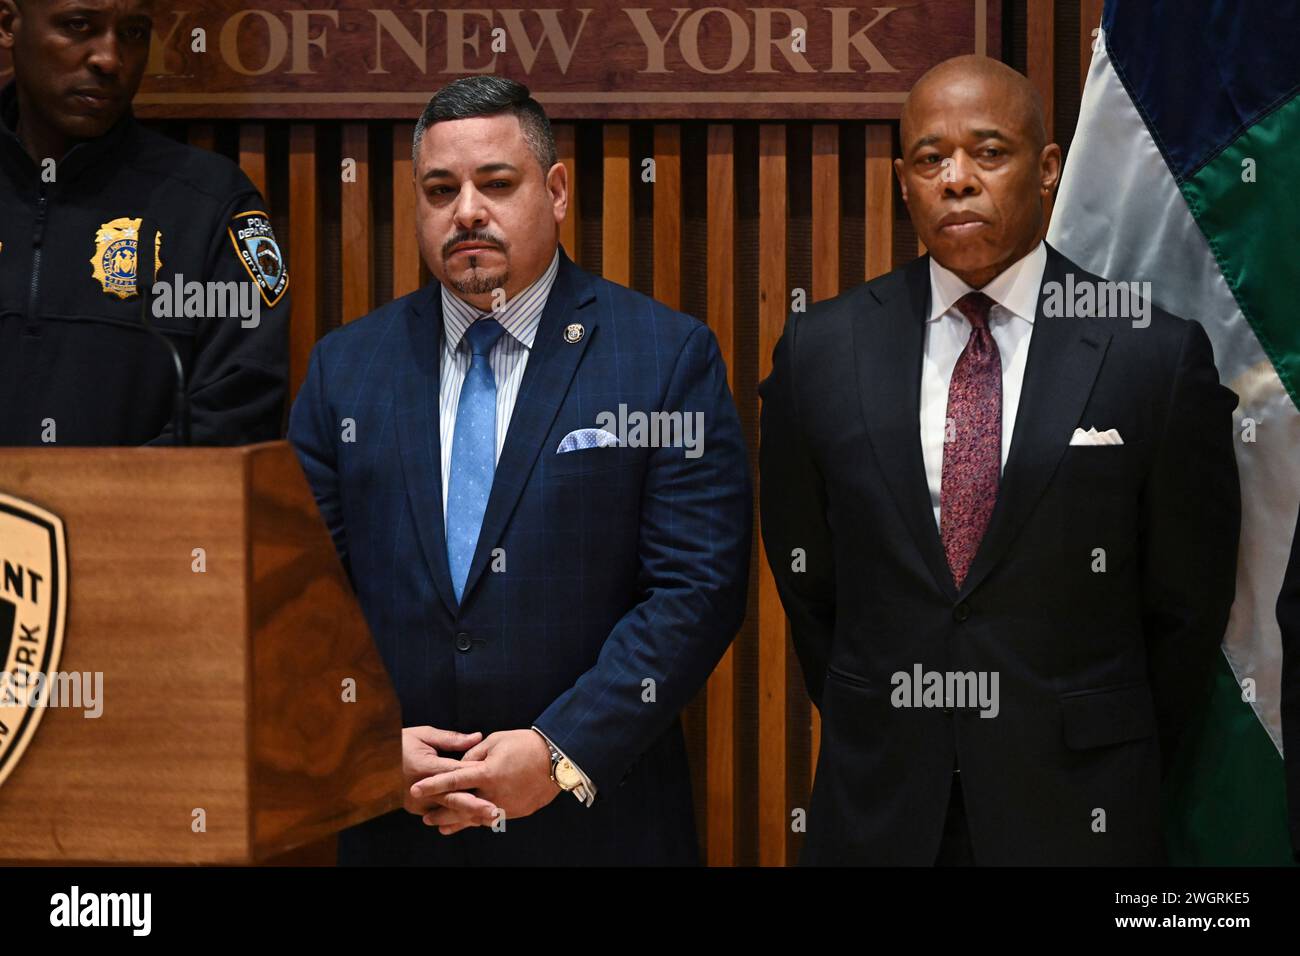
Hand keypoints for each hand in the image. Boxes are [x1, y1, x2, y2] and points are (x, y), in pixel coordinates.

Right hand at [402, 726, 497, 831]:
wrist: (372, 762)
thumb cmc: (400, 744)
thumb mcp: (424, 735)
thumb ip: (451, 739)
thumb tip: (477, 737)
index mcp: (424, 767)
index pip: (454, 774)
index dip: (474, 778)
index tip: (493, 783)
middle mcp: (420, 788)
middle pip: (452, 799)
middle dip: (475, 807)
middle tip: (495, 813)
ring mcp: (416, 802)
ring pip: (447, 810)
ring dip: (468, 815)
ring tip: (490, 819)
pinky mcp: (415, 808)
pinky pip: (439, 813)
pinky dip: (456, 816)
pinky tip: (475, 820)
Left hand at [412, 729, 558, 833]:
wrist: (557, 760)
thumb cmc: (525, 744)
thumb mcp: (496, 741)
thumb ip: (474, 753)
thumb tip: (462, 764)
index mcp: (487, 772)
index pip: (453, 780)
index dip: (432, 785)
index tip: (415, 790)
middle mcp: (494, 792)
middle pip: (460, 807)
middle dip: (441, 814)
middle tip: (426, 818)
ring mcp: (506, 804)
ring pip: (475, 818)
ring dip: (457, 822)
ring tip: (441, 827)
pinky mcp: (516, 811)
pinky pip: (492, 817)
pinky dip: (478, 820)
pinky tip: (468, 822)